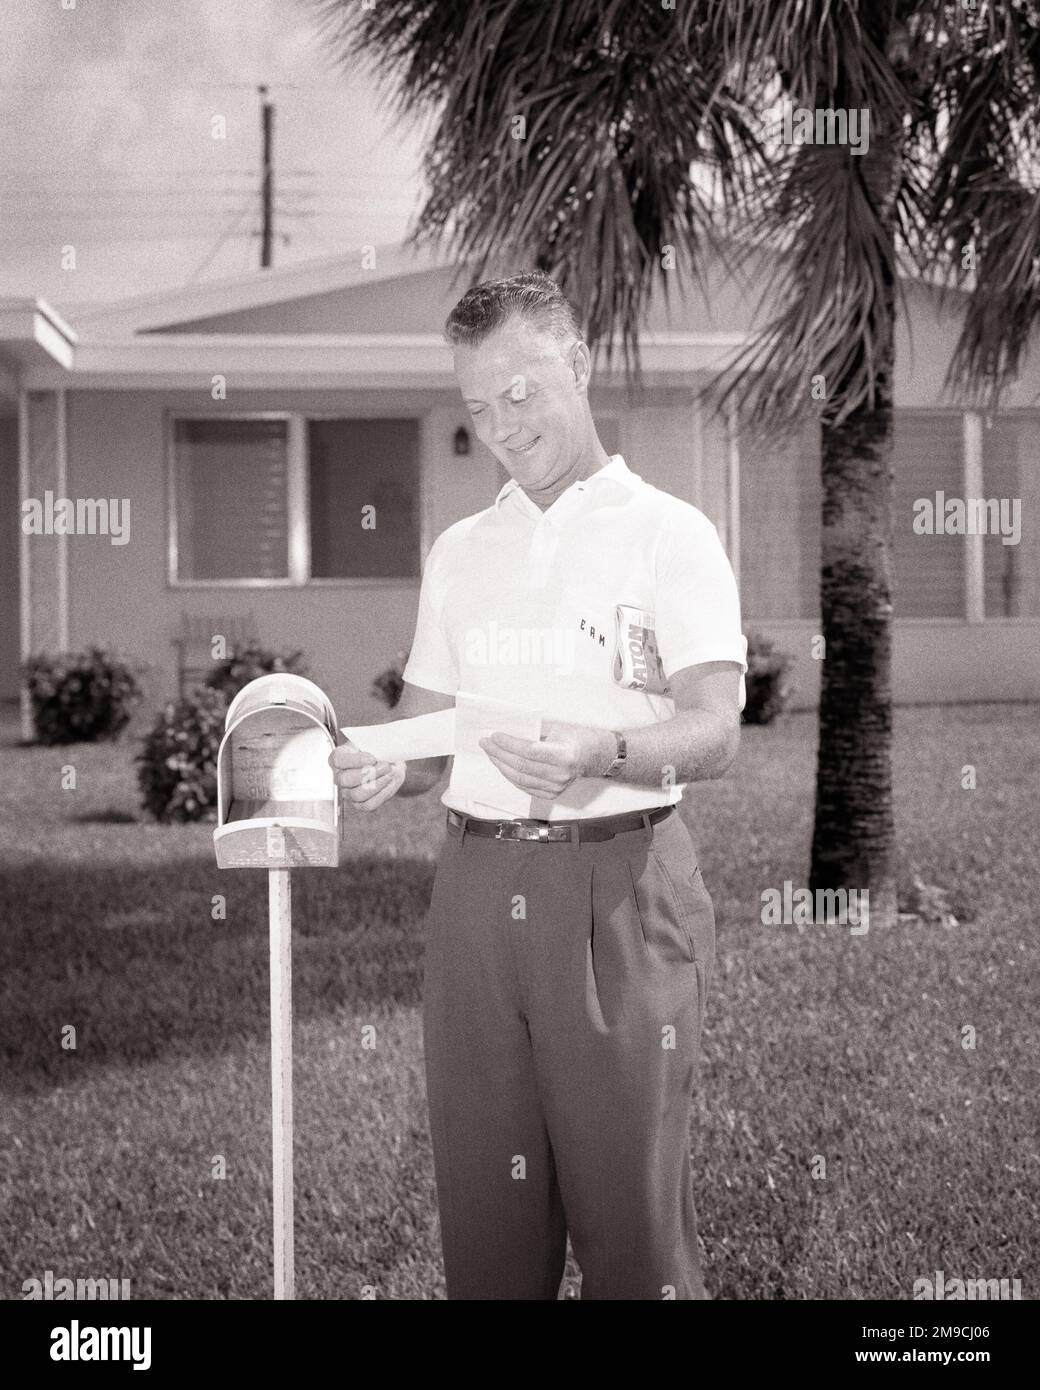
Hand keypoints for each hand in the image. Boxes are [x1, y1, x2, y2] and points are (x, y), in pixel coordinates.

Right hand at [329, 740, 405, 810]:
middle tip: (386, 766)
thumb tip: (382, 751)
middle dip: (369, 773)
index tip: (373, 758)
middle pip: (345, 780)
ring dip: (377, 784)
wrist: (389, 763)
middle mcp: (339, 776)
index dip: (356, 760)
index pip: (338, 760)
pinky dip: (381, 794)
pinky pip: (368, 804)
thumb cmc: (379, 751)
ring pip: (356, 794)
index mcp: (339, 757)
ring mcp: (347, 792)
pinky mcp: (359, 803)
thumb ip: (375, 743)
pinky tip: (389, 782)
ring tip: (389, 774)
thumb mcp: (376, 741)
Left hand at [479, 721, 612, 798]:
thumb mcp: (557, 730)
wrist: (594, 756)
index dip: (508, 744)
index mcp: (564, 755)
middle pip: (521, 766)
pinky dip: (510, 776)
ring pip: (519, 779)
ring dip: (501, 765)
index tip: (494, 735)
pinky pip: (525, 786)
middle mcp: (561, 775)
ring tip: (490, 753)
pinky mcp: (552, 794)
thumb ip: (533, 734)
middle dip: (499, 753)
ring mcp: (557, 788)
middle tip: (485, 742)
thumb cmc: (574, 738)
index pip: (528, 751)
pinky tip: (502, 765)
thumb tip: (505, 732)